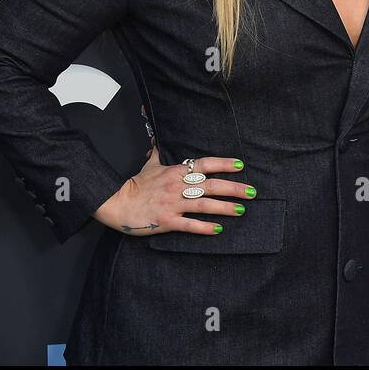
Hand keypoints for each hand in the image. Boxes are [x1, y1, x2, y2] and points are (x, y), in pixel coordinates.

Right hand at [94, 139, 252, 236]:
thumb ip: (157, 153)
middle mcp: (177, 186)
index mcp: (175, 172)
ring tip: (241, 210)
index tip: (240, 165)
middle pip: (211, 185)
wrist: (116, 202)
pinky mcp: (167, 221)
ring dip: (224, 207)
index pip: (204, 164)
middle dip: (234, 188)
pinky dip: (204, 227)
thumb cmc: (135, 185)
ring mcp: (172, 204)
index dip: (223, 164)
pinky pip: (189, 224)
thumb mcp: (149, 165)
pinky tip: (218, 229)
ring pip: (204, 204)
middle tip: (252, 192)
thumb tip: (157, 140)